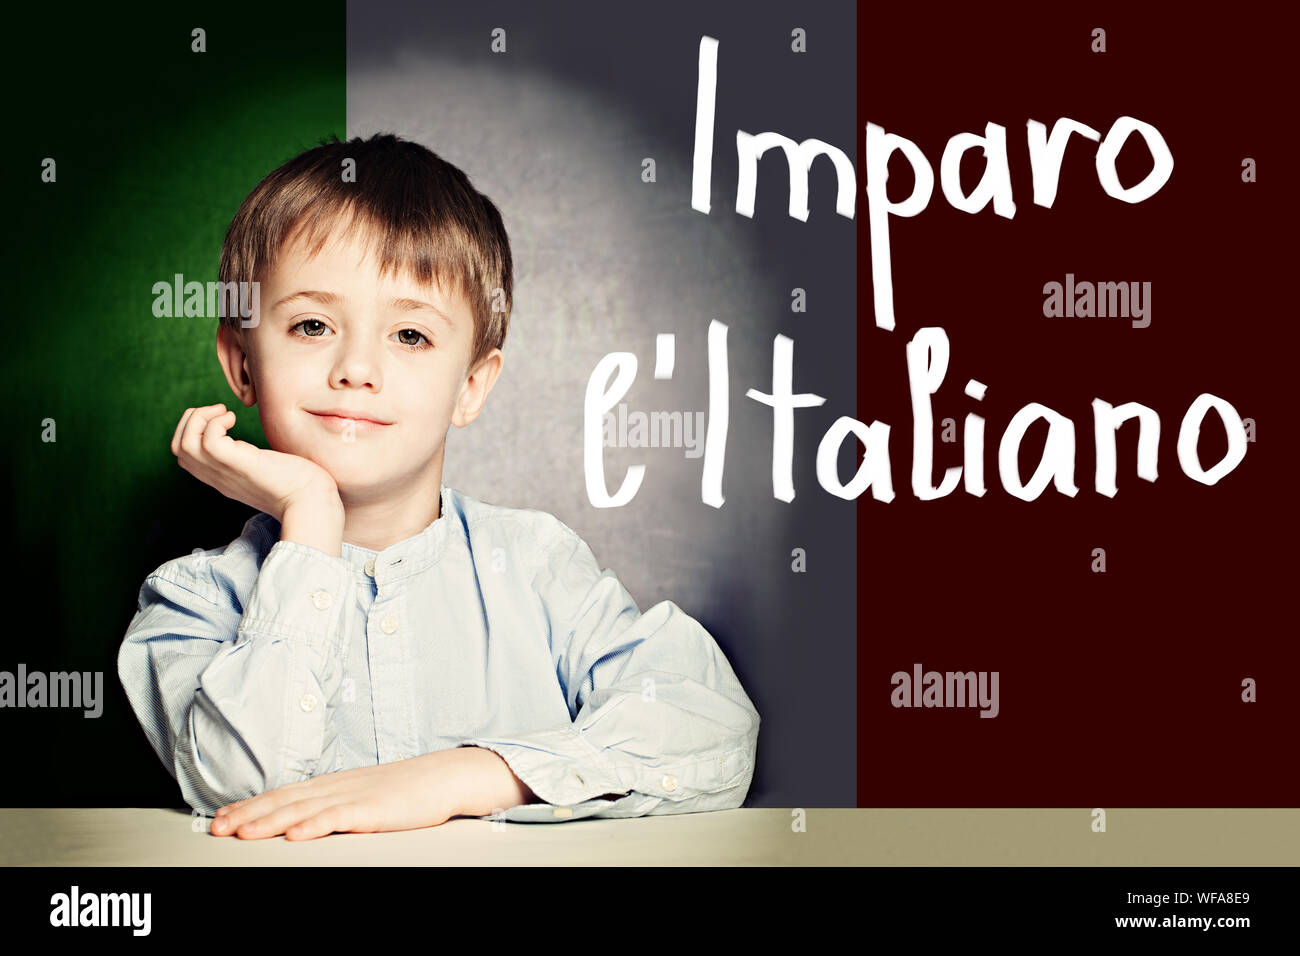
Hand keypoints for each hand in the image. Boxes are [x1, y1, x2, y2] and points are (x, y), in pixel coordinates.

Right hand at [171, 403, 338, 519]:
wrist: (313, 504)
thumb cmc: (301, 485)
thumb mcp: (265, 470)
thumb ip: (252, 460)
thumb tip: (254, 446)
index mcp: (222, 478)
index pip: (185, 456)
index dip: (193, 431)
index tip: (220, 421)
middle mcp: (218, 477)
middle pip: (178, 448)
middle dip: (190, 420)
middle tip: (219, 412)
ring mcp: (227, 472)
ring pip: (184, 444)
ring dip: (199, 419)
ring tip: (225, 414)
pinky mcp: (241, 465)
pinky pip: (208, 442)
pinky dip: (216, 423)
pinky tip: (234, 418)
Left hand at [209, 751, 466, 839]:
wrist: (442, 776)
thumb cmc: (404, 789)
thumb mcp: (360, 794)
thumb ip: (330, 803)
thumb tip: (300, 818)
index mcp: (330, 784)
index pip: (281, 793)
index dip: (249, 805)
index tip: (221, 817)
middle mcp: (335, 786)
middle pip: (283, 800)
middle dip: (248, 814)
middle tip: (218, 827)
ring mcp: (353, 796)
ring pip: (304, 809)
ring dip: (270, 821)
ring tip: (244, 833)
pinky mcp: (373, 809)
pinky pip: (339, 818)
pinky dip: (315, 825)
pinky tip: (296, 835)